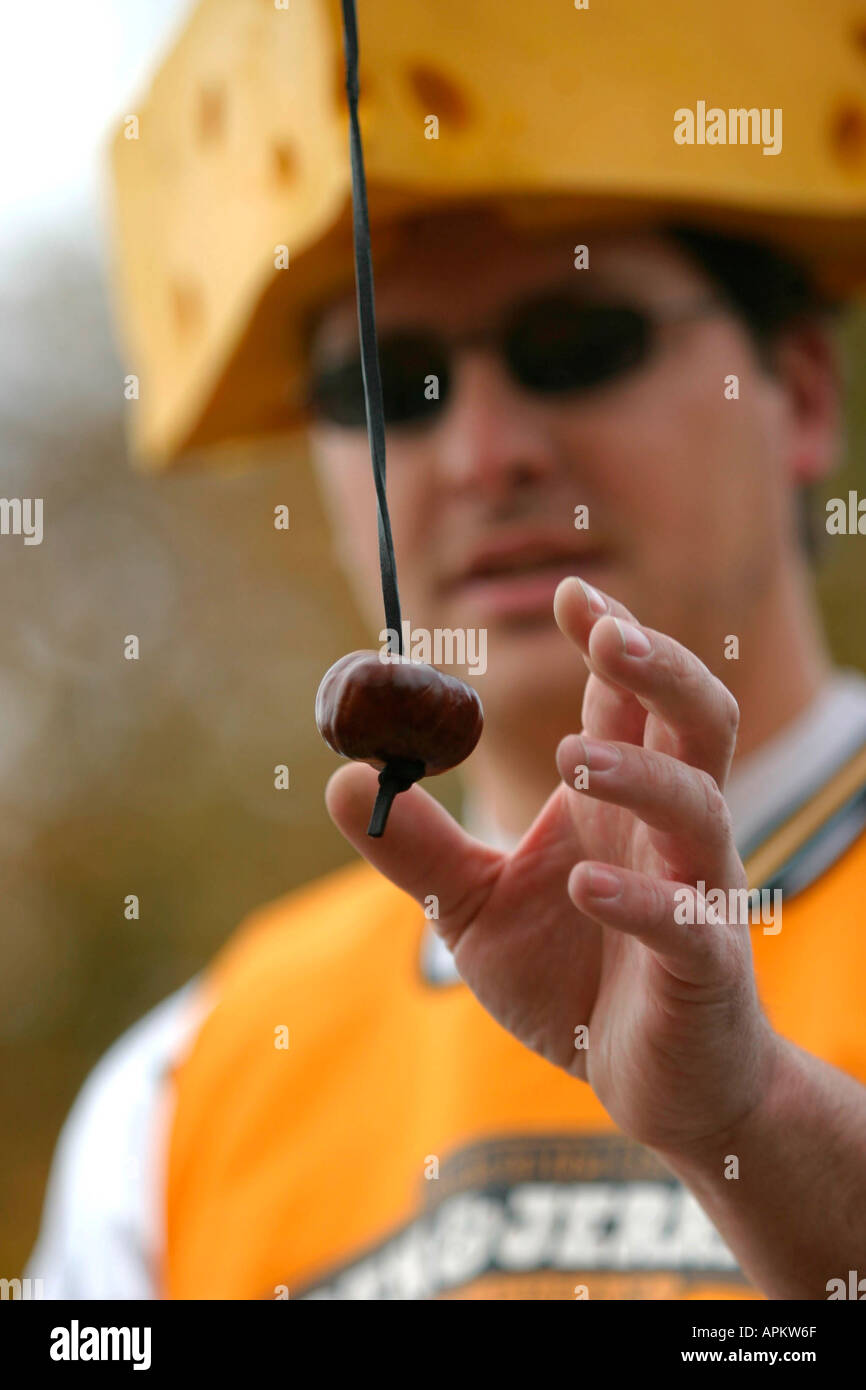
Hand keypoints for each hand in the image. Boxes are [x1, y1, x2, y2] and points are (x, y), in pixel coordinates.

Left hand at [324, 576, 776, 1155]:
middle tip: (607, 634)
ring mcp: (697, 893)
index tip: (572, 592)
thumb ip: (418, 846)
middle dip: (659, 668)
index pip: (629, 698)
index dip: (612, 637)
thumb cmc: (573, 980)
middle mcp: (670, 832)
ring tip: (570, 759)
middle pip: (696, 721)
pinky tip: (583, 886)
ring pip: (700, 804)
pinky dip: (638, 899)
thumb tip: (341, 778)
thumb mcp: (471, 907)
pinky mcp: (704, 966)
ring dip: (639, 774)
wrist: (651, 1084)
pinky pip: (686, 920)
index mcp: (618, 804)